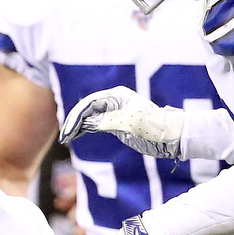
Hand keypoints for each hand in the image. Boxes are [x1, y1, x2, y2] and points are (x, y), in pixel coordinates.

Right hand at [59, 86, 184, 159]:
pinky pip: (94, 124)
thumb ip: (106, 121)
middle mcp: (113, 101)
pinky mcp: (115, 124)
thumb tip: (86, 123)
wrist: (169, 135)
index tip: (69, 131)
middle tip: (64, 137)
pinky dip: (84, 130)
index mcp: (116, 96)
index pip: (89, 103)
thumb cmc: (152, 125)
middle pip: (86, 109)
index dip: (76, 116)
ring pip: (88, 117)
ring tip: (66, 138)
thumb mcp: (129, 122)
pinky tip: (75, 136)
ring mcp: (113, 112)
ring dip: (76, 126)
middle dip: (73, 122)